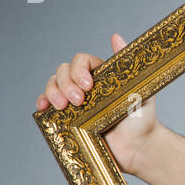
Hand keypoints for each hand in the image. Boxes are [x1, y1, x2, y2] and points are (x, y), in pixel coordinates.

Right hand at [35, 33, 158, 174]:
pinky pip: (47, 104)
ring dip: (53, 92)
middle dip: (66, 84)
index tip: (88, 86)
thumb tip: (116, 37)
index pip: (81, 61)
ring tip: (63, 107)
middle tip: (79, 101)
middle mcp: (85, 86)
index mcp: (101, 75)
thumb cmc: (142, 119)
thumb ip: (127, 64)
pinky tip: (44, 107)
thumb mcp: (140, 89)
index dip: (79, 69)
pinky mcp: (66, 118)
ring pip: (53, 85)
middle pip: (63, 71)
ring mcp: (74, 101)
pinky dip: (42, 102)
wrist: (137, 148)